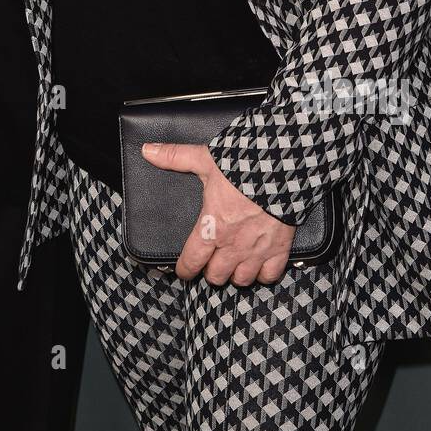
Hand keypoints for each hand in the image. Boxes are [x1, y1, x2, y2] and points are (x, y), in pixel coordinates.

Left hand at [141, 141, 295, 285]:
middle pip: (216, 276)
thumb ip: (175, 158)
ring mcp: (256, 250)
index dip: (185, 269)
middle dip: (211, 271)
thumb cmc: (243, 165)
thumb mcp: (205, 159)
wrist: (282, 168)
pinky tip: (259, 265)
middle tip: (211, 262)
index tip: (184, 270)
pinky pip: (269, 276)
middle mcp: (232, 245)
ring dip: (235, 274)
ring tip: (233, 264)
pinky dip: (263, 274)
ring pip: (241, 280)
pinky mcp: (279, 249)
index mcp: (211, 226)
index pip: (191, 261)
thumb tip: (148, 151)